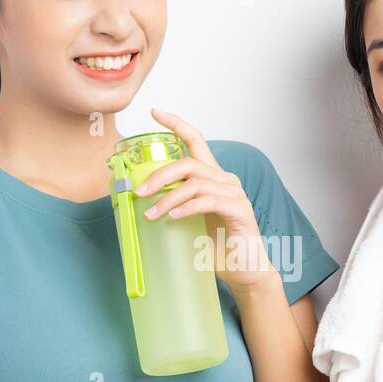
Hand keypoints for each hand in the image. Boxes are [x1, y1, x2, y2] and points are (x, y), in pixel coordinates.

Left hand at [134, 107, 276, 292]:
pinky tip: (174, 217)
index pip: (196, 140)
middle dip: (159, 175)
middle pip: (188, 163)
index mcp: (212, 176)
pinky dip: (187, 207)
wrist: (244, 269)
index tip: (154, 112)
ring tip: (151, 214)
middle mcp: (225, 180)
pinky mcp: (239, 211)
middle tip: (139, 192)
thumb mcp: (189, 220)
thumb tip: (138, 202)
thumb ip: (173, 205)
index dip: (176, 124)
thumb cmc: (216, 245)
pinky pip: (208, 201)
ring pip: (195, 183)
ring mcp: (234, 194)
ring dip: (168, 198)